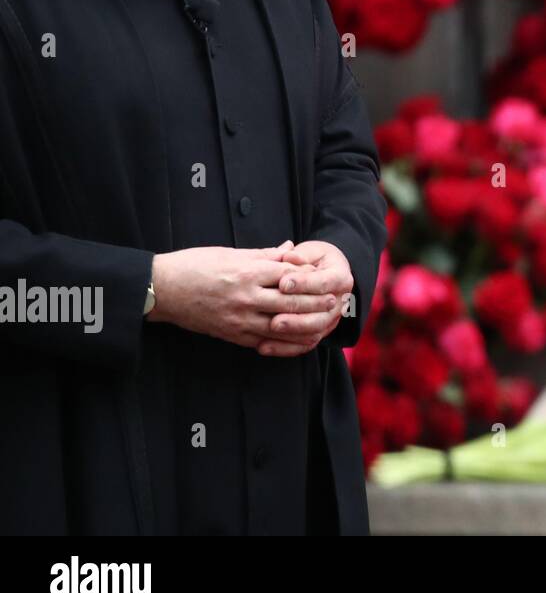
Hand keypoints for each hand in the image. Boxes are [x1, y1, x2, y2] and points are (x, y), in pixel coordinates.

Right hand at [148, 241, 338, 349]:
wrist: (161, 289)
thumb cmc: (194, 265)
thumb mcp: (230, 252)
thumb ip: (264, 255)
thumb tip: (290, 249)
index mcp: (247, 272)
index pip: (290, 277)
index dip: (311, 279)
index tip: (328, 278)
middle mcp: (246, 297)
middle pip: (292, 303)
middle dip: (317, 303)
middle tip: (337, 302)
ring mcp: (239, 319)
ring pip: (282, 326)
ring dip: (308, 325)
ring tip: (326, 323)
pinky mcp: (232, 335)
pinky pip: (265, 342)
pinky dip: (286, 343)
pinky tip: (301, 341)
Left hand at [256, 240, 353, 357]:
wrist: (326, 272)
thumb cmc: (314, 258)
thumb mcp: (310, 251)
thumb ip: (299, 255)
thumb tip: (287, 255)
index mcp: (341, 278)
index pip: (324, 283)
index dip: (304, 283)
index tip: (283, 283)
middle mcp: (340, 302)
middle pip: (322, 315)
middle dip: (297, 316)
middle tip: (274, 316)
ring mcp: (331, 320)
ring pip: (314, 332)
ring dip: (291, 333)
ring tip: (269, 329)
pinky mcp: (319, 332)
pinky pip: (303, 345)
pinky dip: (284, 349)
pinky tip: (263, 347)